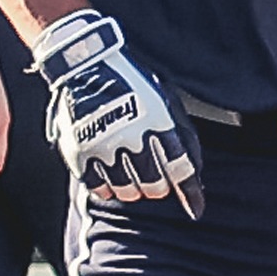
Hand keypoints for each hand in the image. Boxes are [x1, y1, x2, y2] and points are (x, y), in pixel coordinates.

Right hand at [31, 9, 203, 218]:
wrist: (86, 65)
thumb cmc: (131, 83)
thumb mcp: (165, 101)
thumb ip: (182, 135)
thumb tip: (194, 171)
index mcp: (158, 121)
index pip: (180, 168)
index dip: (191, 194)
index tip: (196, 210)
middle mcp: (133, 137)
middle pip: (155, 186)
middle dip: (160, 188)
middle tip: (156, 179)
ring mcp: (104, 147)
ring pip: (128, 192)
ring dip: (135, 189)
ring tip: (132, 172)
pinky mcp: (80, 153)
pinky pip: (99, 189)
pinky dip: (109, 189)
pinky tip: (111, 175)